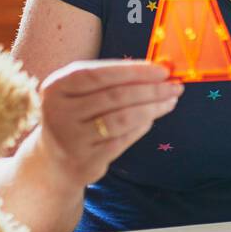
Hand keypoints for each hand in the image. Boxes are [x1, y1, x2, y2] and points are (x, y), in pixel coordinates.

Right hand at [36, 60, 182, 185]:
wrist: (55, 161)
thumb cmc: (77, 116)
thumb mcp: (82, 93)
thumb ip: (113, 80)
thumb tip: (158, 70)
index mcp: (57, 86)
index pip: (99, 74)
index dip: (134, 71)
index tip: (162, 70)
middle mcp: (59, 112)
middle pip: (115, 96)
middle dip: (151, 89)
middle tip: (175, 86)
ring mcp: (71, 138)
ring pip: (122, 118)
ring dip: (152, 108)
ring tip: (171, 101)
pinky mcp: (86, 160)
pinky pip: (123, 140)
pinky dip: (142, 127)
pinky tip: (153, 119)